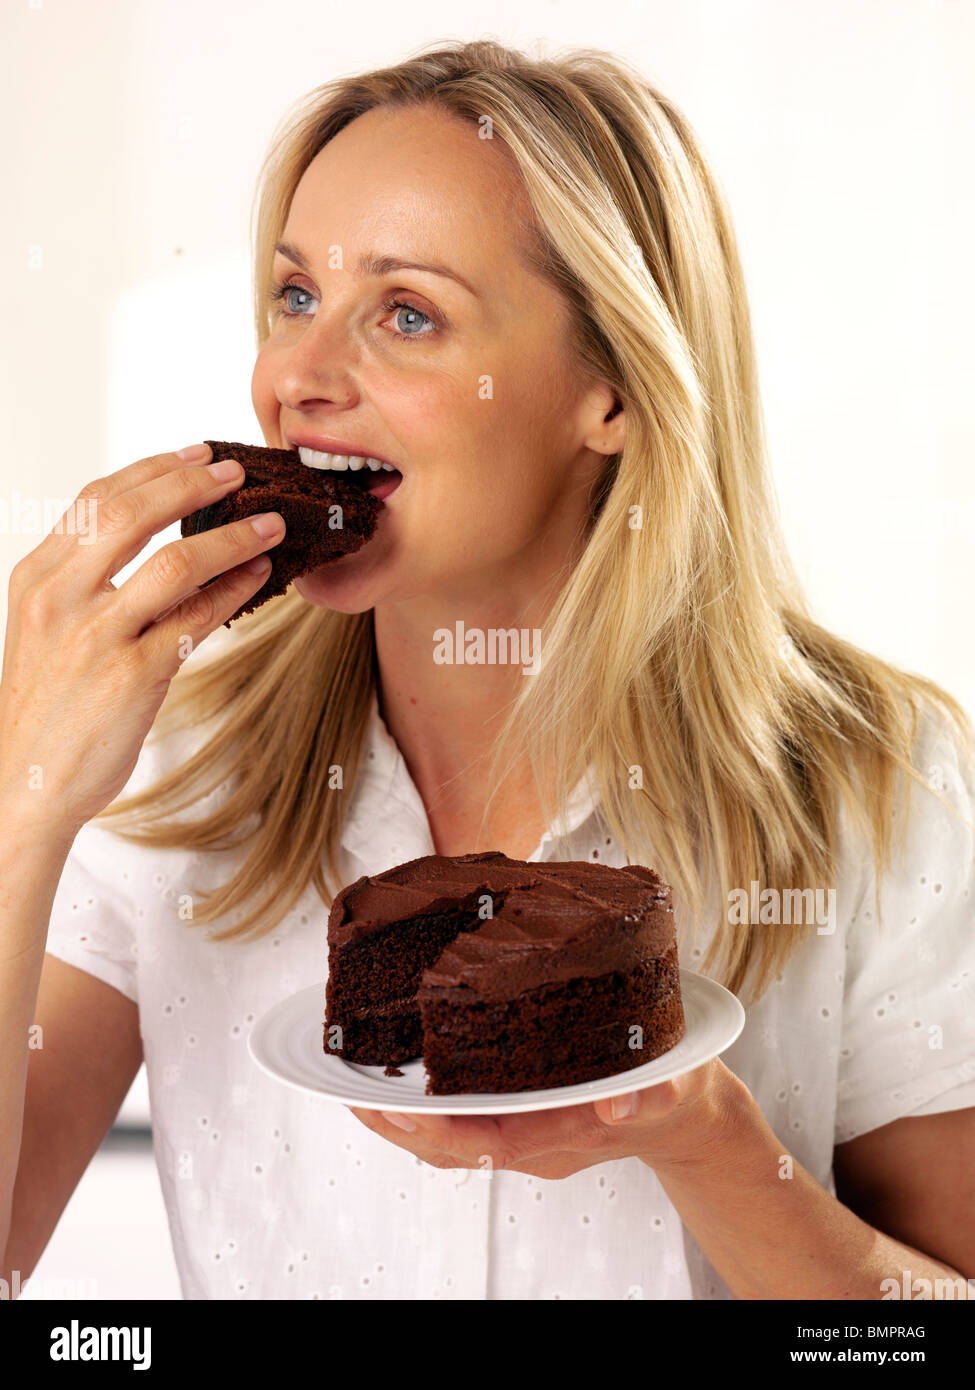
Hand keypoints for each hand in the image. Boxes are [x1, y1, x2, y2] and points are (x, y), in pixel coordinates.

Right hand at [0, 443, 284, 842]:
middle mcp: (59, 597)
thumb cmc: (47, 707)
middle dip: (193, 484)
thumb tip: (158, 540)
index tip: (196, 454)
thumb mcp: (49, 630)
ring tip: (270, 525)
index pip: (97, 500)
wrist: (25, 782)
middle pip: (132, 513)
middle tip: (238, 472)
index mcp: (37, 577)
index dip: (153, 469)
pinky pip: (196, 618)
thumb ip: (88, 583)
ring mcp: (95, 636)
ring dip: (232, 537)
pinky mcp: (132, 676)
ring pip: (175, 561)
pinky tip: (258, 578)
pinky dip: (234, 591)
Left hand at [347, 1056, 746, 1179]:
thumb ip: (655, 1092)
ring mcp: (528, 1136)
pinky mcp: (523, 1121)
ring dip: (403, 1124)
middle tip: (348, 1096)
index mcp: (568, 1131)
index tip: (397, 1111)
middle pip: (457, 1148)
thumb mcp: (678, 1082)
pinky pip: (464, 1125)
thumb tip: (626, 1100)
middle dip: (400, 1129)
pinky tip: (400, 1081)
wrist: (686, 1110)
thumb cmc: (677, 1085)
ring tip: (353, 1089)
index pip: (493, 1140)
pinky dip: (427, 1111)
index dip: (440, 1130)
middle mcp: (539, 1141)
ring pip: (453, 1142)